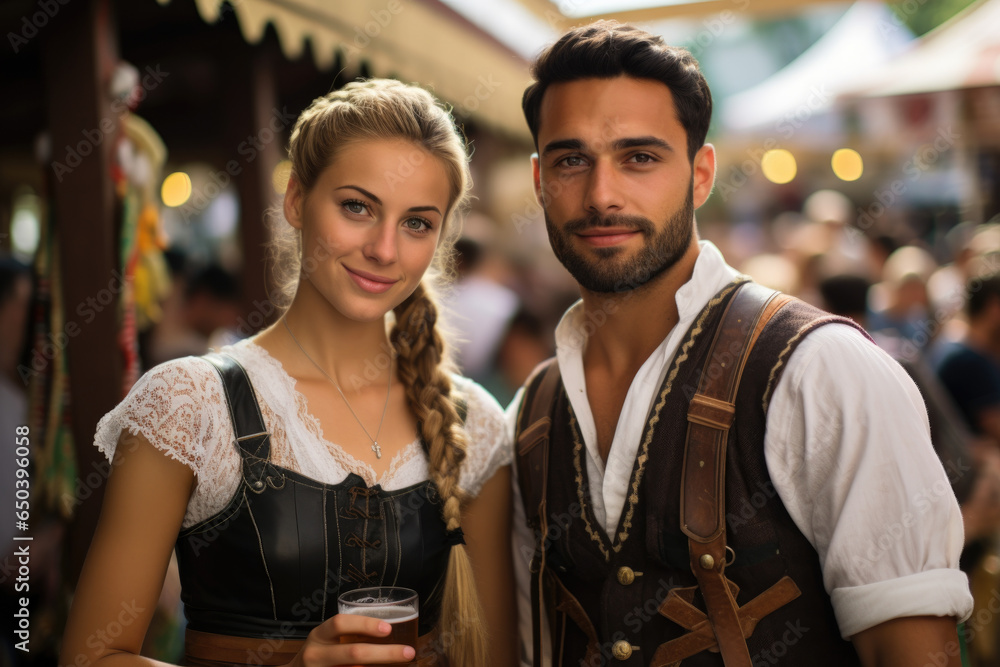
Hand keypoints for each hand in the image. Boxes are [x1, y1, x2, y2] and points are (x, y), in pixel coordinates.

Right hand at [286, 613, 415, 666]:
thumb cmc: (318, 655)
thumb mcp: (326, 640)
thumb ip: (348, 635)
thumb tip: (390, 633)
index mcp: (319, 636)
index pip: (340, 623)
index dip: (365, 624)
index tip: (388, 628)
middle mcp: (316, 654)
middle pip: (354, 653)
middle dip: (386, 653)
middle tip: (408, 652)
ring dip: (380, 666)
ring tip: (402, 665)